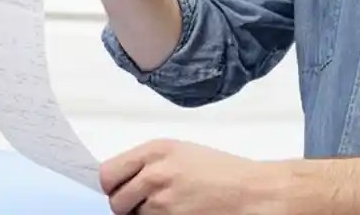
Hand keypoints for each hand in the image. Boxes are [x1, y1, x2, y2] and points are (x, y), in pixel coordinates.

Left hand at [100, 139, 284, 214]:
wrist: (252, 193)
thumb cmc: (223, 172)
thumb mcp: (181, 153)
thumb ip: (149, 162)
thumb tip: (120, 180)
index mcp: (156, 150)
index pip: (107, 174)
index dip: (113, 186)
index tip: (122, 189)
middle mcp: (155, 174)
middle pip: (116, 201)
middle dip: (128, 205)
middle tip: (147, 203)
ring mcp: (163, 202)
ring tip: (173, 206)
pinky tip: (180, 213)